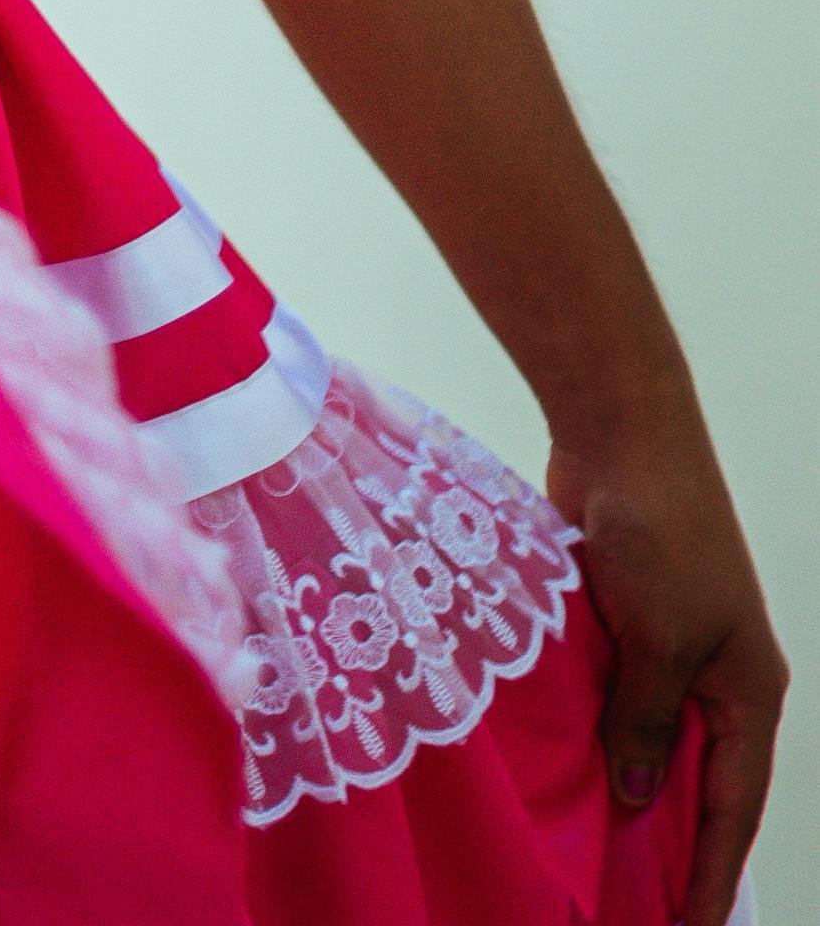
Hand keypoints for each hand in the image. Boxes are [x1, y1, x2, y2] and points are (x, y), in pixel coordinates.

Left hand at [547, 411, 786, 925]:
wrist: (620, 430)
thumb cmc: (662, 530)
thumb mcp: (663, 642)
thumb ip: (649, 722)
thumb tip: (643, 796)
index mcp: (749, 689)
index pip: (735, 804)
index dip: (715, 871)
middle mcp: (716, 675)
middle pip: (695, 777)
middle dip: (668, 839)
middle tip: (632, 900)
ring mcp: (668, 645)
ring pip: (647, 737)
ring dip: (622, 783)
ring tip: (589, 851)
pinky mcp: (623, 620)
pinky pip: (611, 695)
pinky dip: (592, 729)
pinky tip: (560, 766)